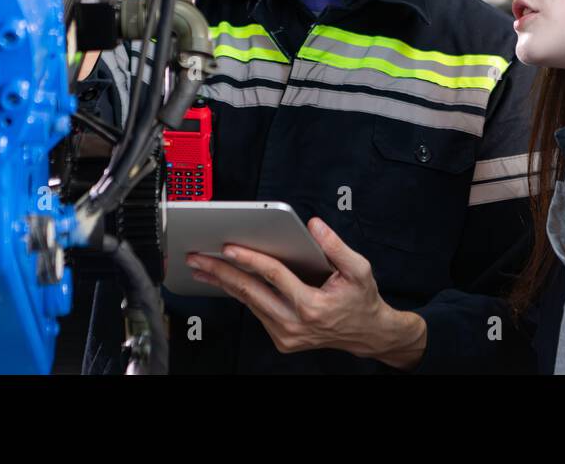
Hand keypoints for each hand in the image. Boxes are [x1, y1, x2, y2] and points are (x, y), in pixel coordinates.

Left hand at [187, 217, 427, 369]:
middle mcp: (295, 323)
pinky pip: (256, 311)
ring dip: (224, 283)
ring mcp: (286, 334)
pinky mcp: (281, 339)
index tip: (228, 247)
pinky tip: (226, 280)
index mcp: (312, 306)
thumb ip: (336, 246)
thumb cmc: (361, 299)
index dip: (249, 258)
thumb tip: (314, 226)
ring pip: (248, 303)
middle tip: (198, 257)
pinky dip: (240, 294)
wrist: (366, 334)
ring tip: (203, 267)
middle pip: (250, 292)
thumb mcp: (359, 269)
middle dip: (220, 272)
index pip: (273, 276)